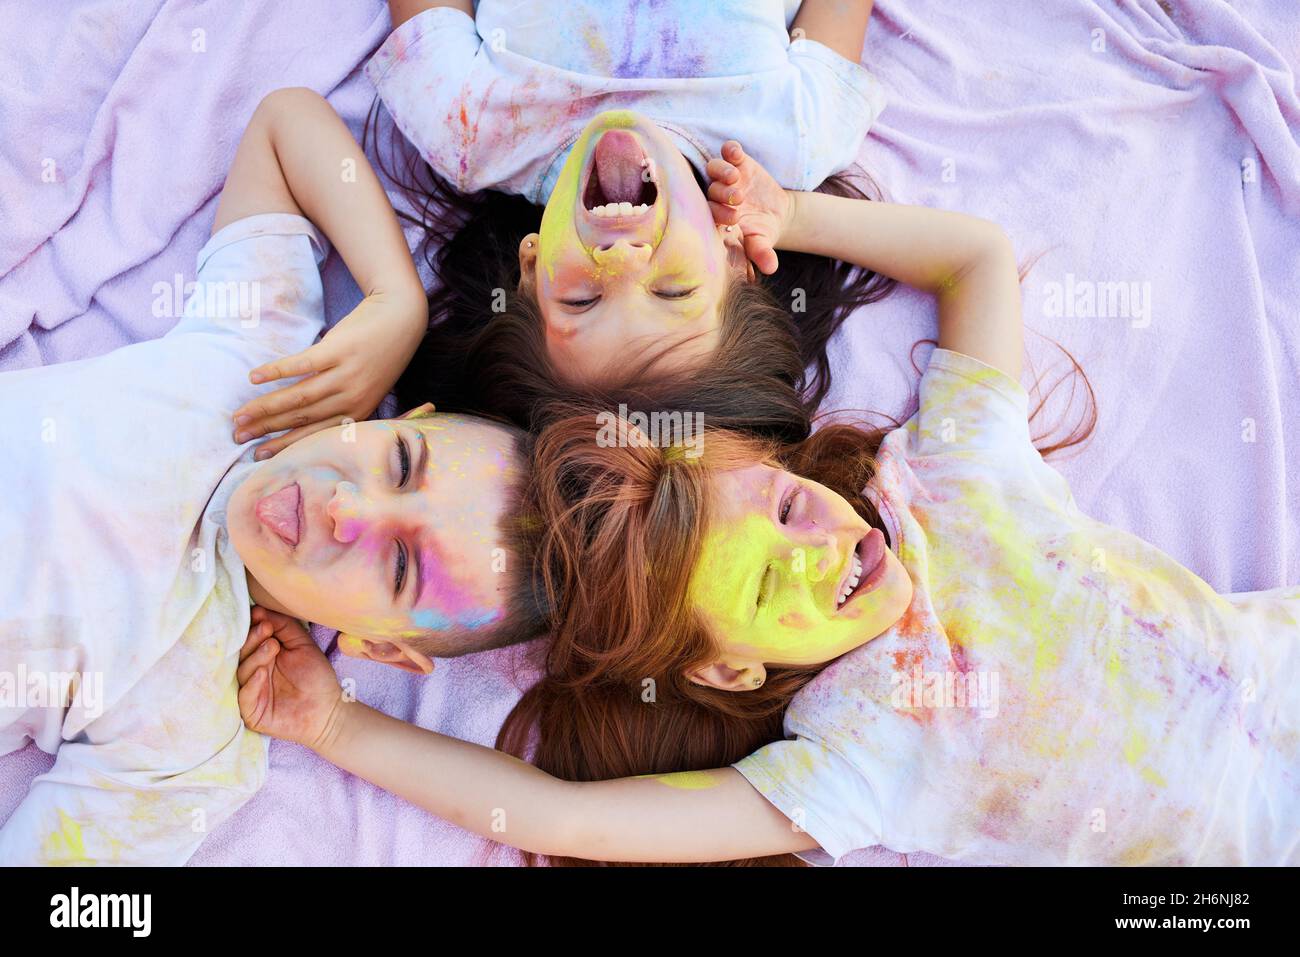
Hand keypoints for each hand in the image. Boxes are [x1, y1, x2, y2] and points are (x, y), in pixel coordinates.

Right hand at [231, 290, 425, 458]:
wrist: (402, 317)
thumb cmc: (381, 353)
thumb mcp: (367, 386)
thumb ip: (341, 402)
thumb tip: (304, 415)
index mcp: (359, 410)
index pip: (316, 433)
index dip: (285, 444)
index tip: (259, 454)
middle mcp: (352, 397)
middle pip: (301, 418)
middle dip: (267, 429)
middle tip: (238, 435)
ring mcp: (345, 374)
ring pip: (298, 397)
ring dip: (265, 407)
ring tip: (240, 415)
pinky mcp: (338, 350)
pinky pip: (301, 365)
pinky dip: (276, 372)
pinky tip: (254, 378)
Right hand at [237, 605, 343, 748]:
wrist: (328, 709)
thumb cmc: (316, 677)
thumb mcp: (302, 644)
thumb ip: (284, 626)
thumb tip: (259, 609)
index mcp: (262, 656)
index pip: (248, 639)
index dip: (252, 627)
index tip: (260, 615)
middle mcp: (253, 672)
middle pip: (242, 654)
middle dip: (252, 639)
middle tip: (266, 629)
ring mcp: (251, 691)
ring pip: (242, 672)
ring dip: (255, 657)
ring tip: (271, 646)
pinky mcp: (252, 712)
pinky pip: (245, 696)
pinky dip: (252, 683)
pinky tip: (262, 671)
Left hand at [706, 140, 793, 274]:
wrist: (774, 212)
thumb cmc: (761, 231)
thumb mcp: (763, 242)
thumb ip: (762, 253)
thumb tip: (771, 268)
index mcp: (716, 218)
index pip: (709, 215)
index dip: (719, 215)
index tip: (735, 219)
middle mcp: (716, 197)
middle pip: (711, 191)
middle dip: (722, 195)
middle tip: (738, 199)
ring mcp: (726, 178)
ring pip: (714, 169)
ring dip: (723, 172)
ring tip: (736, 179)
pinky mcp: (738, 162)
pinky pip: (728, 152)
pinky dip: (731, 150)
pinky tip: (736, 153)